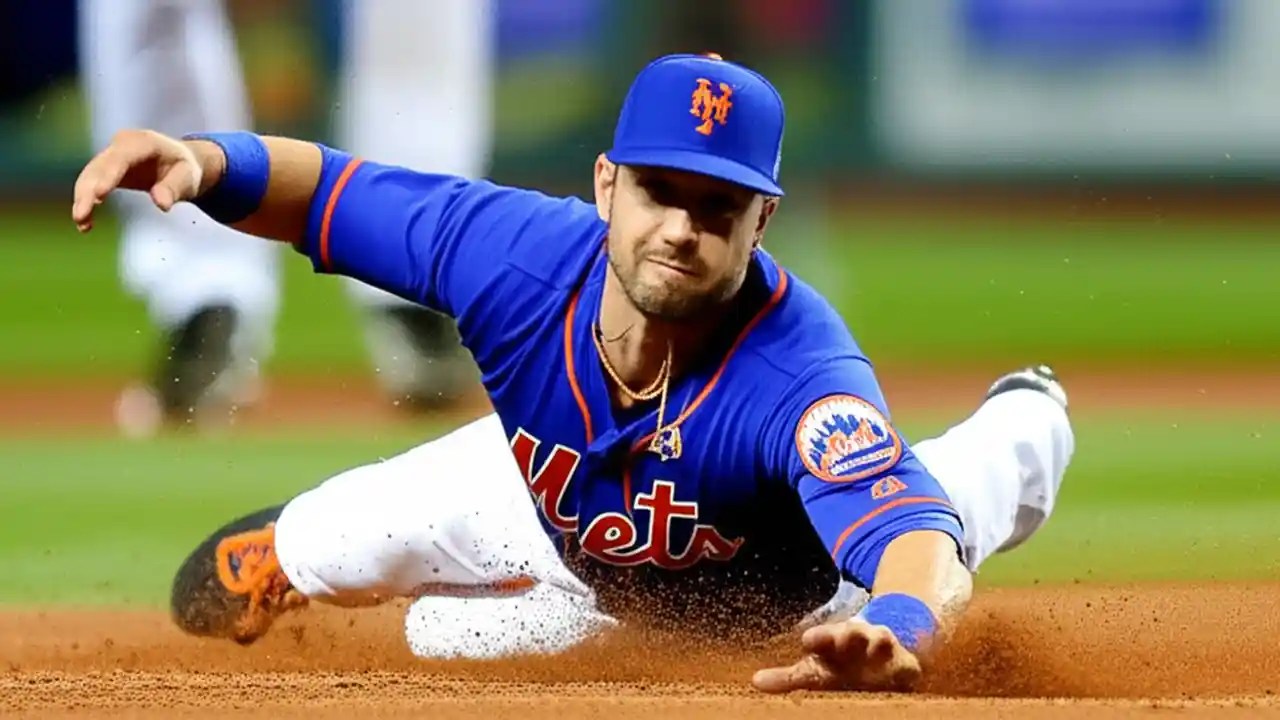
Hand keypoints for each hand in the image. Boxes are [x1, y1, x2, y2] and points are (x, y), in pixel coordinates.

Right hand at [72, 129, 211, 231]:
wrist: (179, 162)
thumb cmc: (185, 169)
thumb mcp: (188, 177)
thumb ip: (174, 189)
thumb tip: (161, 204)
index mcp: (142, 142)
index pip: (121, 159)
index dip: (108, 176)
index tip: (99, 194)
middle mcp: (121, 145)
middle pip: (98, 168)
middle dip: (87, 191)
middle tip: (81, 216)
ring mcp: (111, 155)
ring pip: (89, 176)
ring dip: (82, 199)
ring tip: (82, 223)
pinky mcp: (106, 168)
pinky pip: (91, 183)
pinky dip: (86, 201)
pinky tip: (86, 223)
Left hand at [752, 618, 922, 692]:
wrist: (880, 665)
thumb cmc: (841, 670)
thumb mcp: (814, 675)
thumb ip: (787, 679)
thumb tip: (755, 682)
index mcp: (830, 645)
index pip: (821, 638)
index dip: (818, 638)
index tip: (808, 640)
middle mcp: (854, 641)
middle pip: (850, 632)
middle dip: (846, 634)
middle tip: (843, 640)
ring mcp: (879, 649)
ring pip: (878, 638)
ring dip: (877, 639)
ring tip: (879, 640)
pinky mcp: (902, 663)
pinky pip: (905, 662)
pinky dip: (903, 664)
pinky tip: (904, 669)